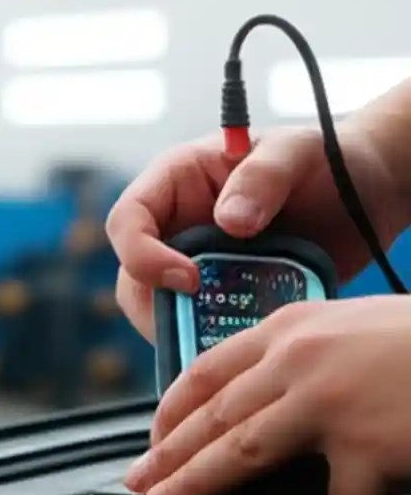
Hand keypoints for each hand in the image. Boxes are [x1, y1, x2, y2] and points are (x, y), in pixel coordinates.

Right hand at [106, 124, 409, 341]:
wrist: (367, 196)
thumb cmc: (326, 160)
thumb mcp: (297, 152)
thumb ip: (263, 176)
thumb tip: (230, 221)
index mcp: (175, 182)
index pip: (126, 220)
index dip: (141, 255)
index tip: (188, 278)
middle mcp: (175, 226)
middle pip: (133, 277)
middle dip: (158, 306)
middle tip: (203, 323)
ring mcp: (196, 264)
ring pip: (160, 309)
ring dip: (187, 329)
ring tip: (233, 337)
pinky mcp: (221, 297)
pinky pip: (200, 327)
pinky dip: (217, 341)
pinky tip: (250, 342)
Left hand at [123, 296, 410, 494]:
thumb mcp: (356, 326)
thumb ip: (310, 356)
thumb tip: (277, 399)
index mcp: (295, 327)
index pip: (209, 368)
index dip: (172, 407)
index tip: (154, 436)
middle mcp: (299, 360)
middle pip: (212, 415)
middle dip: (168, 453)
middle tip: (142, 481)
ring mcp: (327, 403)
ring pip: (240, 453)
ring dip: (199, 485)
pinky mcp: (367, 446)